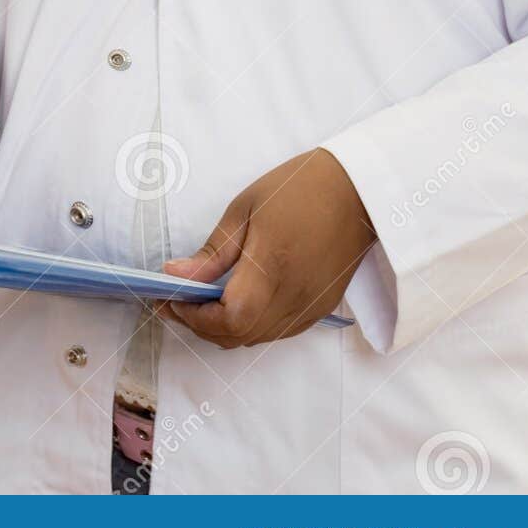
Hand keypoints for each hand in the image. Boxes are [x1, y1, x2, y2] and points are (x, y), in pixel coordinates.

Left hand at [158, 148, 375, 347]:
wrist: (357, 191)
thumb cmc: (299, 188)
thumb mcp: (246, 208)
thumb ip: (213, 252)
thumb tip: (175, 274)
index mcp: (273, 268)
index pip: (228, 319)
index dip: (194, 317)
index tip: (169, 299)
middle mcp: (294, 298)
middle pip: (239, 336)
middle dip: (200, 325)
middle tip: (174, 302)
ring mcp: (309, 309)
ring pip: (255, 338)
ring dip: (223, 328)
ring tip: (199, 302)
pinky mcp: (319, 310)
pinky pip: (276, 332)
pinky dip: (249, 325)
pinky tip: (235, 302)